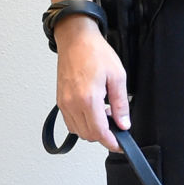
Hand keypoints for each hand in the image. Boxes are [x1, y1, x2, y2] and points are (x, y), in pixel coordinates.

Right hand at [54, 17, 129, 150]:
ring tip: (104, 115)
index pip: (99, 132)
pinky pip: (70, 121)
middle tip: (116, 124)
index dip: (111, 142)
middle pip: (88, 135)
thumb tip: (123, 123)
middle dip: (103, 136)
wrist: (76, 39)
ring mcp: (64, 102)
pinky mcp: (60, 99)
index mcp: (88, 99)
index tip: (119, 145)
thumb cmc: (95, 53)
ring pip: (78, 131)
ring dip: (92, 130)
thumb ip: (120, 104)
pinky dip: (81, 123)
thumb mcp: (117, 76)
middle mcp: (72, 103)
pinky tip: (92, 112)